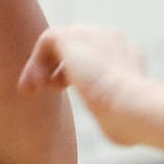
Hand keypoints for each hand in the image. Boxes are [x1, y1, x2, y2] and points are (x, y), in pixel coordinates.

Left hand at [18, 26, 149, 140]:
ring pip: (58, 42)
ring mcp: (92, 34)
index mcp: (126, 55)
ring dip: (42, 65)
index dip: (73, 71)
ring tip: (33, 89)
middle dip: (54, 66)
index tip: (60, 89)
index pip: (95, 55)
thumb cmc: (129, 121)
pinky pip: (47, 40)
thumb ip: (113, 111)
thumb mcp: (121, 116)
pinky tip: (36, 83)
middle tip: (40, 88)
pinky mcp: (72, 36)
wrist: (130, 106)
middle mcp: (111, 40)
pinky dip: (36, 61)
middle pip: (75, 45)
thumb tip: (115, 128)